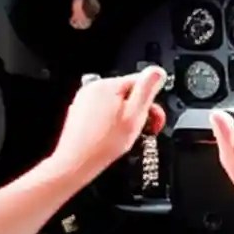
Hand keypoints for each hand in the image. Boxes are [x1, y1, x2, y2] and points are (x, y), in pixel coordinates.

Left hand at [52, 67, 166, 177]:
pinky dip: (112, 121)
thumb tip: (157, 71)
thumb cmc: (104, 143)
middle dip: (139, 109)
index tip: (152, 118)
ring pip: (117, 102)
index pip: (141, 82)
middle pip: (129, 92)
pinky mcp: (80, 112)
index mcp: (107, 85)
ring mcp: (84, 100)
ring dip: (126, 116)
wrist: (76, 163)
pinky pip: (104, 110)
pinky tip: (112, 135)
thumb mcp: (134, 114)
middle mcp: (93, 88)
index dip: (151, 101)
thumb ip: (147, 89)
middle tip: (143, 127)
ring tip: (125, 133)